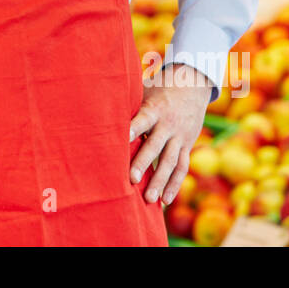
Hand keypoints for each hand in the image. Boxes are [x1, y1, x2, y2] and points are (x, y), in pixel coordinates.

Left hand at [128, 63, 214, 205]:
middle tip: (131, 179)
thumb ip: (127, 102)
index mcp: (154, 109)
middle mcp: (168, 124)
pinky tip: (165, 200)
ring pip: (170, 161)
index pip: (142, 120)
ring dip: (160, 181)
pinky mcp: (186, 146)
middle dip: (143, 163)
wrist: (192, 86)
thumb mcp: (144, 90)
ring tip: (149, 199)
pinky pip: (181, 167)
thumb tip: (96, 106)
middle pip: (155, 146)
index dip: (133, 129)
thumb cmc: (158, 89)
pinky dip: (174, 184)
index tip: (122, 139)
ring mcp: (179, 137)